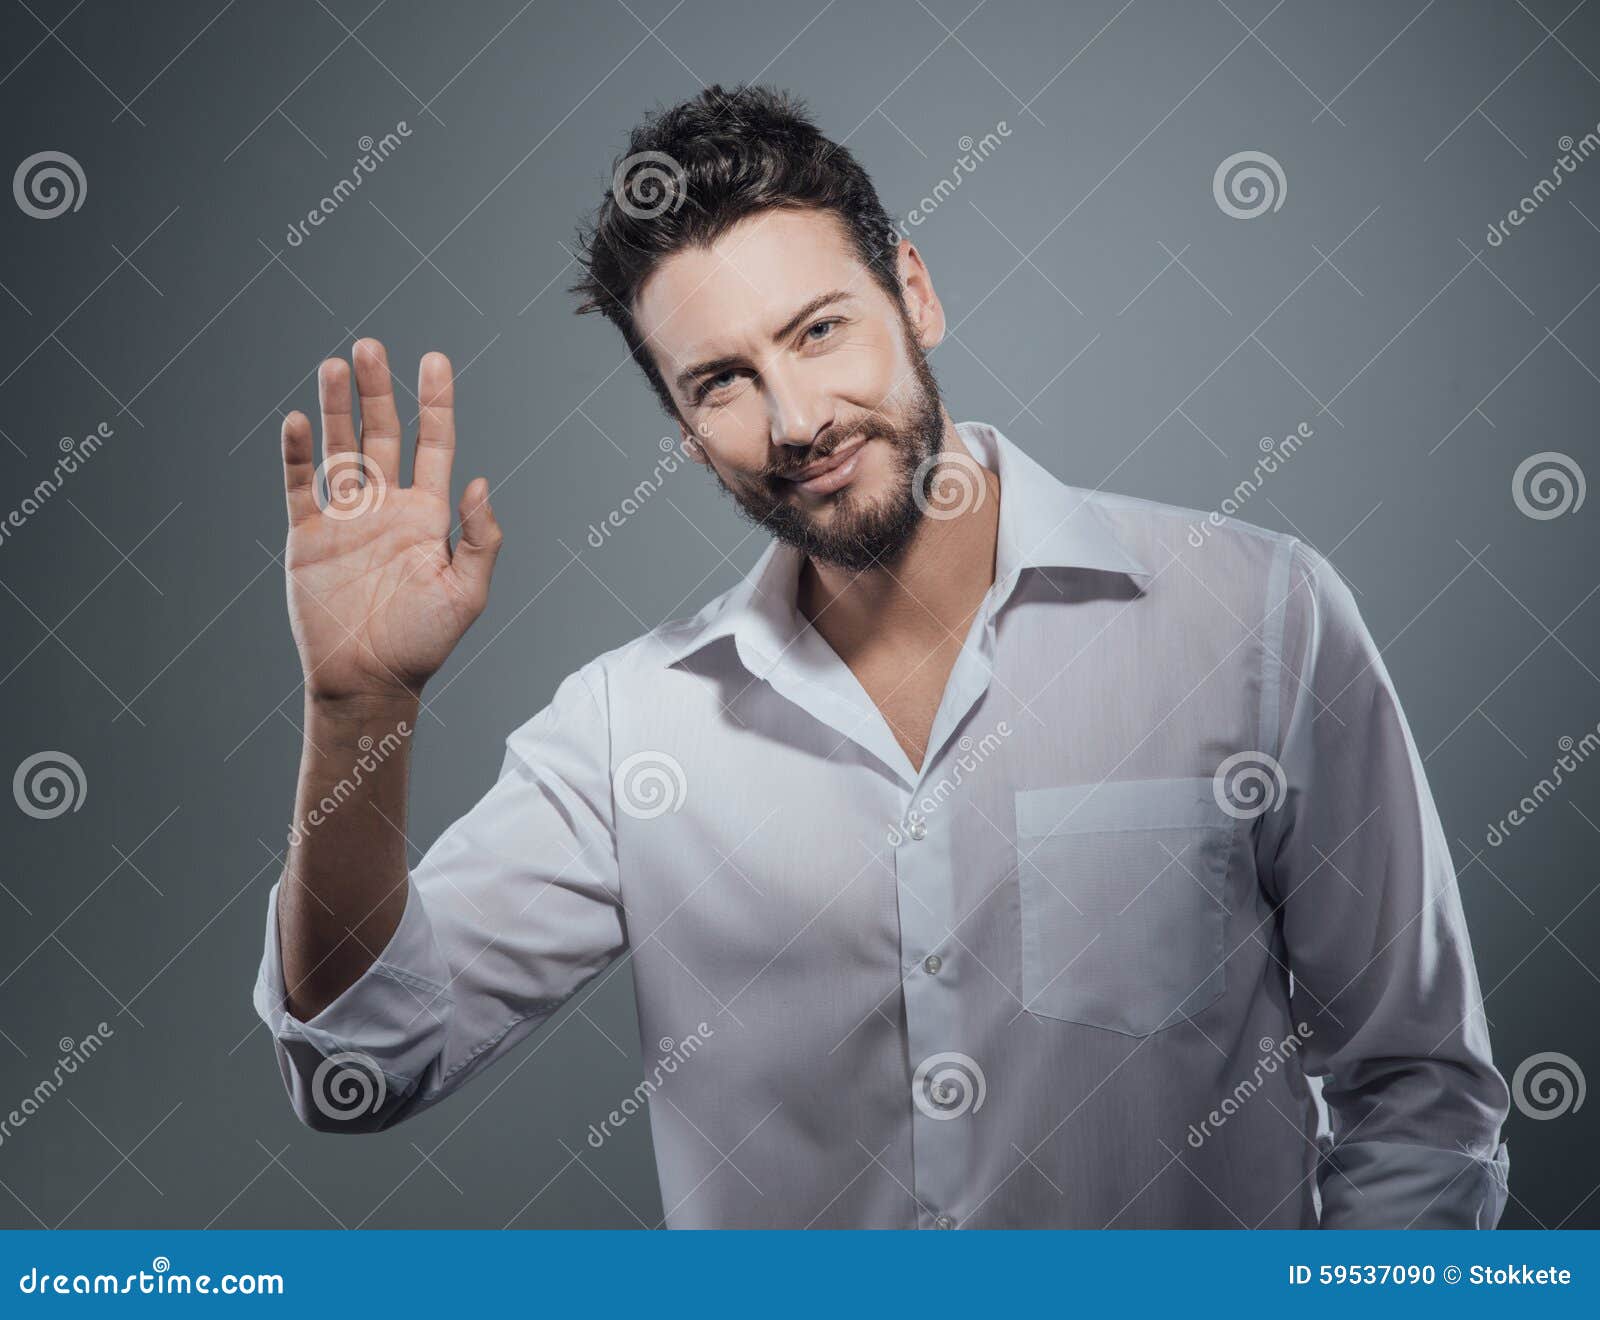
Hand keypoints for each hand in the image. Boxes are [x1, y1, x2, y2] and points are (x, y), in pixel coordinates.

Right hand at [280, 339, 502, 704]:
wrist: (369, 681)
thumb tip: (479, 482)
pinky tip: (299, 422)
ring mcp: (345, 519)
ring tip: (334, 366)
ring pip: (340, 450)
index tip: (433, 360)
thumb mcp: (466, 593)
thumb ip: (479, 539)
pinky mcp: (308, 537)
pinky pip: (300, 486)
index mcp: (427, 515)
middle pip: (381, 434)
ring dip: (337, 409)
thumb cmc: (423, 643)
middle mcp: (386, 508)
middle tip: (370, 347)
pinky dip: (298, 454)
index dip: (434, 402)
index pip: (433, 444)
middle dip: (377, 391)